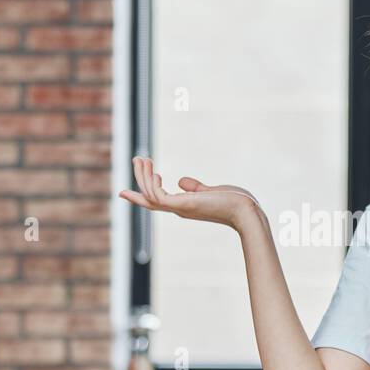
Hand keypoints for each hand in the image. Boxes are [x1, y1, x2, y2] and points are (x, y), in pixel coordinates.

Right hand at [118, 156, 263, 231]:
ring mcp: (180, 208)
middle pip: (148, 199)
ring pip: (150, 195)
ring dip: (143, 176)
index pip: (156, 202)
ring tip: (143, 158)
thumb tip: (180, 181)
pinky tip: (154, 170)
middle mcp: (178, 209)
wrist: (247, 211)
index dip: (139, 196)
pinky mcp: (184, 205)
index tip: (123, 192)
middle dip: (139, 180)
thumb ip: (195, 187)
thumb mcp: (210, 191)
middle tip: (137, 158)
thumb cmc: (234, 202)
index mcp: (183, 206)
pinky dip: (152, 184)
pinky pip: (158, 196)